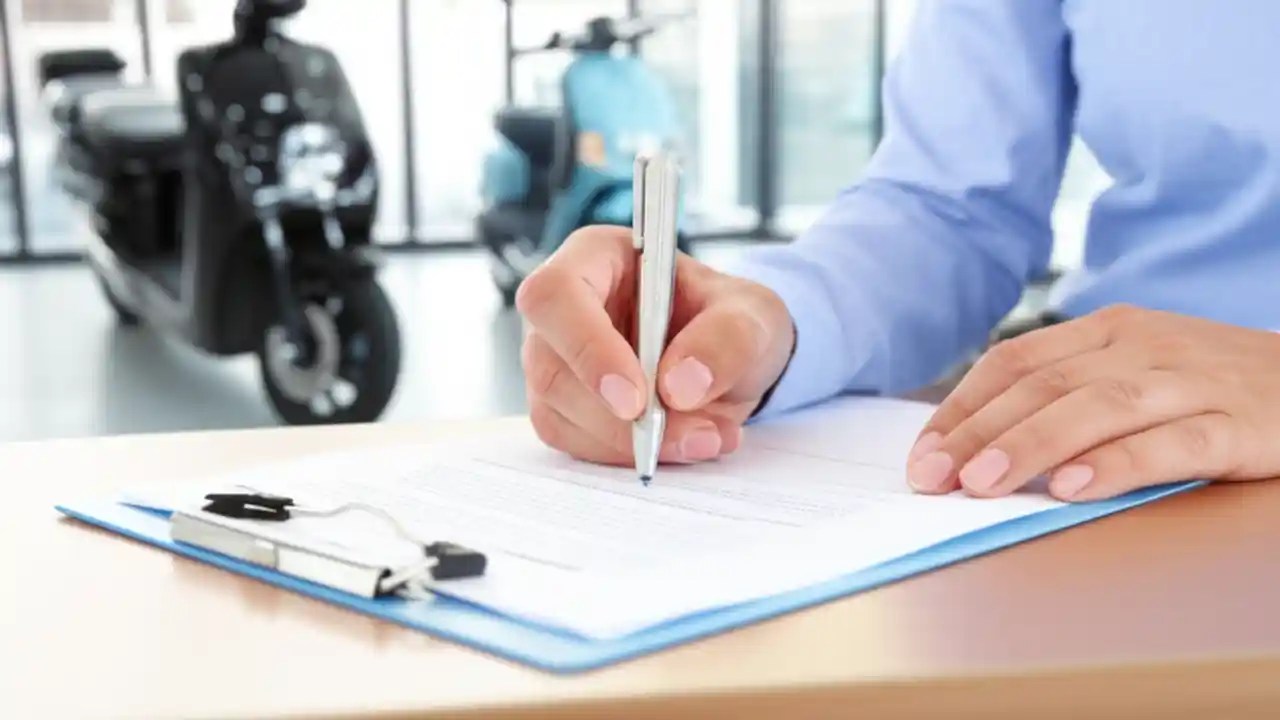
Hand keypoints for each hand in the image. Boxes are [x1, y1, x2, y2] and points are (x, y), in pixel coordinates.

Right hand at [517, 226, 794, 465]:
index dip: (586, 348)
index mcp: (595, 258)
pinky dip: (627, 456)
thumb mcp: (754, 316)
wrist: (731, 362)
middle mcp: (561, 310)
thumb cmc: (731, 321)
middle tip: (692, 434)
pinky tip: (681, 444)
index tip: (636, 400)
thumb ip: (727, 339)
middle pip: (549, 366)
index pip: (556, 295)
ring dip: (629, 443)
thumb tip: (678, 387)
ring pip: (557, 414)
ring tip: (706, 438)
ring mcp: (555, 362)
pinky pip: (575, 445)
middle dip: (617, 417)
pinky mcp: (563, 409)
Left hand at [907, 305, 1279, 500]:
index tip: (922, 453)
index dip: (962, 407)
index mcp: (1109, 330)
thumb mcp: (1136, 371)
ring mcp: (1192, 381)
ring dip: (1030, 446)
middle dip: (978, 433)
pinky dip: (1119, 465)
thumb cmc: (1211, 386)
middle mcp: (1143, 345)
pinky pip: (1171, 443)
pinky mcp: (1239, 424)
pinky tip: (1075, 488)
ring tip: (982, 483)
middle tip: (932, 477)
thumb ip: (1069, 395)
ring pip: (1096, 409)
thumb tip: (979, 445)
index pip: (1015, 363)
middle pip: (1044, 386)